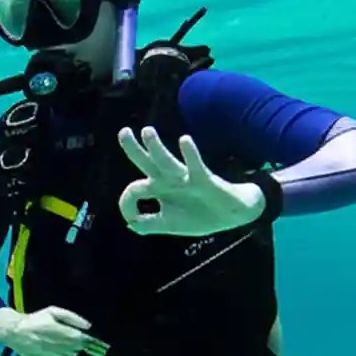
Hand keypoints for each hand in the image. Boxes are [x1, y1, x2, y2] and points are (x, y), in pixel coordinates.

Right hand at [0, 306, 108, 355]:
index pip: (84, 341)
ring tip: (61, 346)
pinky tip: (55, 354)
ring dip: (70, 354)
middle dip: (78, 346)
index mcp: (63, 333)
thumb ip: (72, 318)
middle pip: (78, 351)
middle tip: (70, 340)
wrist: (15, 332)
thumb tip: (88, 326)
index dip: (93, 344)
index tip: (101, 346)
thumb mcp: (53, 312)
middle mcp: (60, 348)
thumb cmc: (35, 319)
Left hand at [117, 126, 265, 236]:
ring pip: (166, 162)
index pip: (134, 190)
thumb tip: (130, 224)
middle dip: (133, 149)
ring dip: (156, 148)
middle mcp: (168, 180)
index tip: (131, 217)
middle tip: (123, 132)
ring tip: (146, 131)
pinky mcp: (204, 179)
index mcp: (158, 189)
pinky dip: (190, 154)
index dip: (126, 204)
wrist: (232, 215)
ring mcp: (185, 179)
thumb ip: (149, 224)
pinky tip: (185, 140)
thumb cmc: (200, 215)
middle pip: (146, 162)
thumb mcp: (169, 223)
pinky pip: (195, 166)